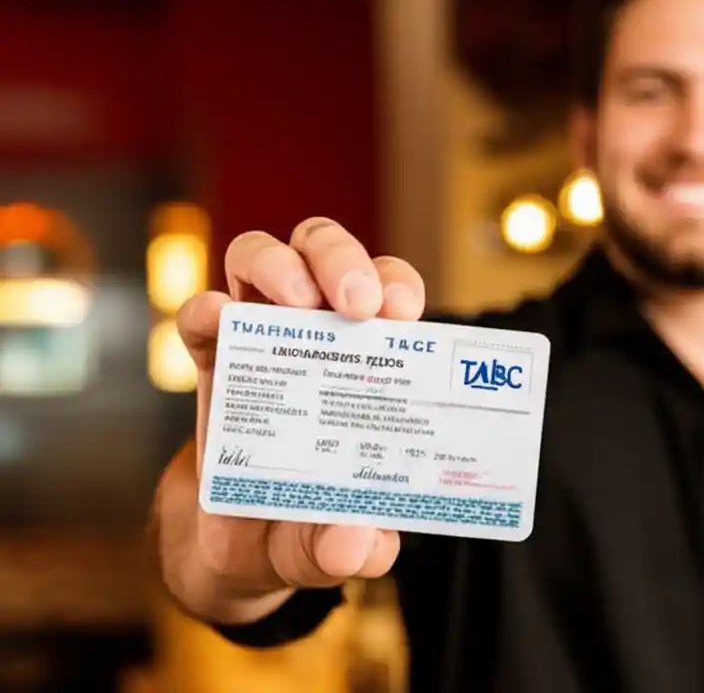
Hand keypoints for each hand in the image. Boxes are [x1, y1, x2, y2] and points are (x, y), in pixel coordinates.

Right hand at [151, 217, 425, 624]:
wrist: (243, 550)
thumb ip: (355, 549)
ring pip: (262, 258)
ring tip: (297, 302)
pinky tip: (217, 322)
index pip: (392, 293)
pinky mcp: (208, 360)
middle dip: (344, 260)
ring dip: (280, 265)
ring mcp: (261, 339)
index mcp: (372, 359)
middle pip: (328, 253)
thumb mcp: (341, 549)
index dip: (399, 285)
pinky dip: (205, 309)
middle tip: (357, 304)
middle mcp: (319, 335)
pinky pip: (199, 315)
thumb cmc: (314, 529)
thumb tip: (354, 540)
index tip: (403, 313)